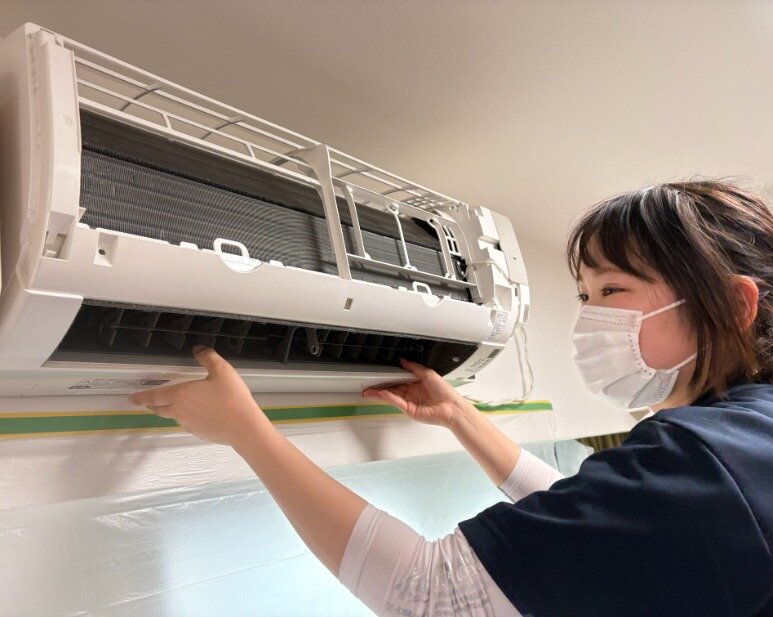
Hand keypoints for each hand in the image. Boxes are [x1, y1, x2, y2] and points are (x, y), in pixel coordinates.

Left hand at [127, 346, 264, 446]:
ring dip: (173, 411)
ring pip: (174, 417)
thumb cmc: (231, 397)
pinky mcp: (199, 434)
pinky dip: (190, 418)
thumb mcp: (222, 370)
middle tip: (150, 402)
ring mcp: (189, 425)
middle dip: (153, 405)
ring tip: (183, 404)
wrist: (243, 427)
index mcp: (181, 395)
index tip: (131, 399)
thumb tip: (198, 349)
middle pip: (160, 409)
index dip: (141, 397)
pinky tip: (203, 415)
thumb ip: (207, 357)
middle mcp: (180, 411)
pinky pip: (189, 424)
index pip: (155, 396)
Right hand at [362, 358, 471, 427]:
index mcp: (415, 384)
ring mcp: (409, 402)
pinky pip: (397, 402)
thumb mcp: (428, 373)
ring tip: (369, 390)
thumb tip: (403, 360)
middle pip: (392, 388)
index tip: (378, 374)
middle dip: (379, 386)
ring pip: (392, 396)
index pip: (398, 379)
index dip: (388, 377)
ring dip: (380, 393)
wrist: (451, 407)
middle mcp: (411, 393)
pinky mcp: (410, 410)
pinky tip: (382, 393)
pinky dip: (389, 397)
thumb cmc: (444, 391)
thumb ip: (414, 367)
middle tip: (368, 383)